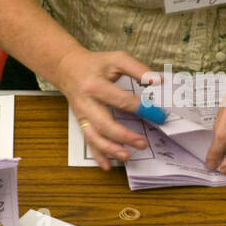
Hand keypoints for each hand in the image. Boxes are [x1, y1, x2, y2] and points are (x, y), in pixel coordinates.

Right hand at [54, 46, 157, 170]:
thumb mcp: (116, 59)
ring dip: (110, 149)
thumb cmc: (96, 64)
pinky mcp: (81, 123)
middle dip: (124, 135)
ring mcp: (82, 116)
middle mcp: (86, 103)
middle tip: (143, 143)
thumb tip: (159, 81)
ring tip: (127, 156)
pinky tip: (108, 166)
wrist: (67, 68)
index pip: (120, 100)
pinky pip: (89, 142)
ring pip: (94, 137)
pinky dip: (97, 155)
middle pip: (104, 123)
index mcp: (95, 85)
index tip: (158, 115)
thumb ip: (138, 69)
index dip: (141, 108)